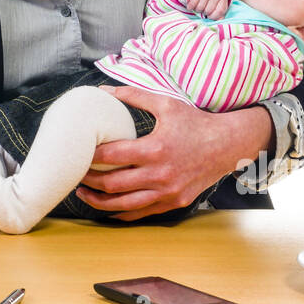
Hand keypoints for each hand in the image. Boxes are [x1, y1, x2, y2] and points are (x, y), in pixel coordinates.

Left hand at [75, 85, 272, 220]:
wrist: (228, 145)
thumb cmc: (195, 123)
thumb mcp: (166, 104)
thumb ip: (133, 96)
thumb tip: (103, 91)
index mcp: (155, 149)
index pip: (111, 156)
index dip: (90, 157)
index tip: (79, 153)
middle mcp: (160, 174)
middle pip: (113, 184)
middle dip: (90, 181)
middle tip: (75, 175)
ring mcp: (168, 192)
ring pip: (124, 204)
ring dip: (100, 201)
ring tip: (84, 194)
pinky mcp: (174, 202)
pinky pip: (142, 213)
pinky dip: (122, 212)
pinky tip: (108, 208)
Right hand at [185, 0, 229, 19]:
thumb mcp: (218, 5)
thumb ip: (219, 13)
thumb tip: (219, 20)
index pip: (220, 11)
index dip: (214, 16)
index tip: (210, 16)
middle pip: (208, 11)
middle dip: (204, 12)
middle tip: (204, 9)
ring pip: (199, 8)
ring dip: (197, 10)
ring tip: (199, 6)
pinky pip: (192, 5)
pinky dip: (190, 7)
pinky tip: (191, 6)